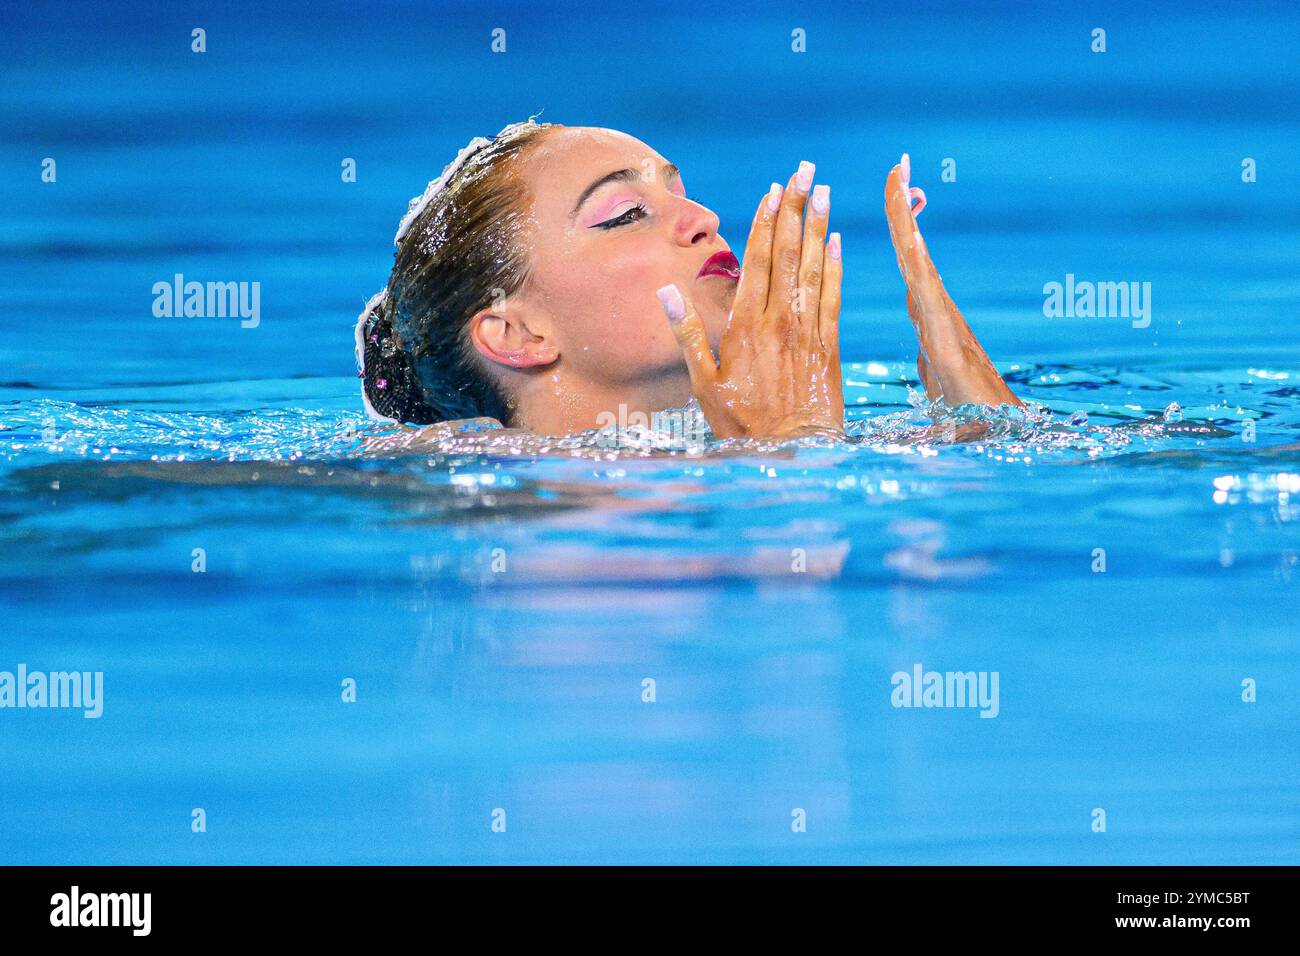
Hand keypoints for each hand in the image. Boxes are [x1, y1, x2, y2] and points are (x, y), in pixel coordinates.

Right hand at [658, 161, 844, 439]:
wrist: (791, 449)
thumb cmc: (741, 422)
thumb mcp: (703, 383)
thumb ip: (687, 334)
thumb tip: (665, 292)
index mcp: (746, 324)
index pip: (758, 260)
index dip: (766, 221)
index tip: (774, 190)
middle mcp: (780, 319)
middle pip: (789, 252)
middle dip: (796, 208)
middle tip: (805, 170)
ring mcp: (807, 329)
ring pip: (814, 267)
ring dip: (819, 226)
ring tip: (824, 191)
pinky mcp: (828, 345)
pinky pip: (833, 296)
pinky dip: (835, 266)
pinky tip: (837, 241)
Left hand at [885, 154, 1021, 407]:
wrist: (997, 438)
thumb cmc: (971, 420)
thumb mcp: (938, 387)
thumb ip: (932, 370)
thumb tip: (925, 361)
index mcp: (930, 321)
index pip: (910, 267)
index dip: (902, 232)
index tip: (901, 196)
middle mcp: (937, 312)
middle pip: (913, 251)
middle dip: (902, 207)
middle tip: (899, 164)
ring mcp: (942, 319)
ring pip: (916, 258)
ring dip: (903, 216)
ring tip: (897, 174)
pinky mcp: (944, 334)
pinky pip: (925, 286)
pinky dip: (915, 256)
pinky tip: (905, 231)